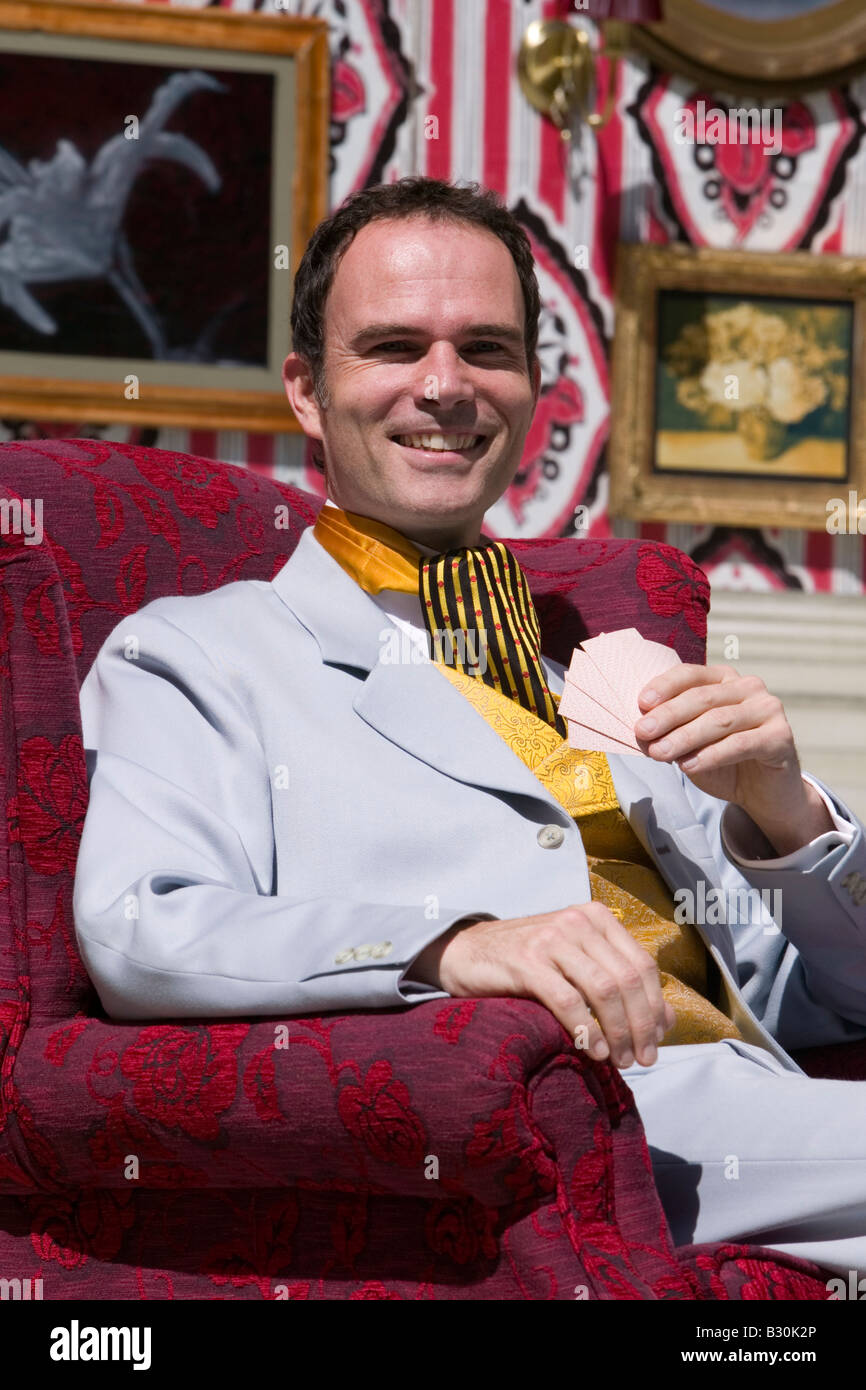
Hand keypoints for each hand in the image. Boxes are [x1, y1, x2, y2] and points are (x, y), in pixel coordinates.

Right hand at [412, 904, 675, 1068]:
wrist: (466, 952)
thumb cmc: (526, 962)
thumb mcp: (577, 964)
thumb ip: (620, 984)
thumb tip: (668, 1021)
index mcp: (596, 918)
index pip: (643, 965)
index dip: (655, 1008)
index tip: (656, 1042)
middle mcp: (578, 922)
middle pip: (628, 979)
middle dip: (641, 1025)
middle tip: (642, 1058)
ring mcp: (552, 939)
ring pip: (604, 990)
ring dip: (617, 1032)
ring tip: (618, 1060)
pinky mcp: (526, 961)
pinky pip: (568, 1000)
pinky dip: (586, 1029)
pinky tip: (592, 1050)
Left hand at [633, 662, 822, 836]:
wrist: (763, 793)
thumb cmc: (724, 762)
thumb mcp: (691, 744)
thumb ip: (672, 732)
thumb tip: (642, 731)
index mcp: (724, 679)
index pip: (690, 674)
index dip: (664, 686)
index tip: (641, 704)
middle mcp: (749, 687)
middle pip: (702, 697)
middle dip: (669, 715)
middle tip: (643, 732)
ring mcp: (768, 709)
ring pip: (719, 720)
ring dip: (684, 737)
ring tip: (659, 753)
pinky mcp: (780, 736)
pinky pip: (740, 743)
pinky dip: (711, 755)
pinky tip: (688, 766)